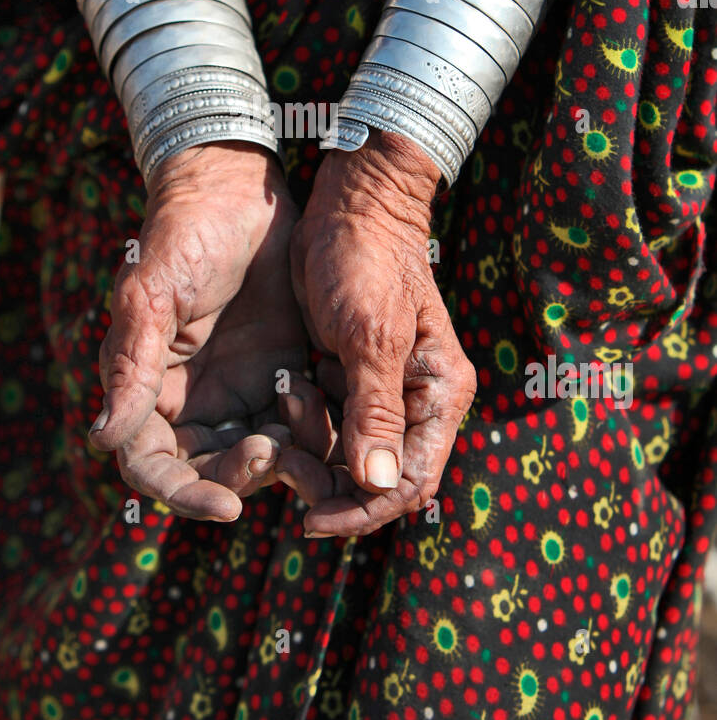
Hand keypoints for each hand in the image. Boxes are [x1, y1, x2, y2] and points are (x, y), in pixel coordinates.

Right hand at [92, 143, 305, 520]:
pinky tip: (325, 402)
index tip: (227, 505)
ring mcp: (240, 392)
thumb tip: (102, 438)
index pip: (154, 467)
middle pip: (212, 471)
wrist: (239, 189)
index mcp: (148, 391)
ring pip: (262, 456)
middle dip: (243, 476)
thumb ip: (131, 365)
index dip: (185, 495)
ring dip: (286, 462)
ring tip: (310, 438)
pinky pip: (301, 424)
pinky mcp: (284, 375)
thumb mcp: (151, 295)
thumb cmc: (181, 235)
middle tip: (274, 452)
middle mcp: (193, 402)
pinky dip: (314, 429)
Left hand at [283, 131, 475, 536]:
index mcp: (438, 395)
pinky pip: (328, 419)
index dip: (362, 510)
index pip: (408, 482)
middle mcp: (417, 399)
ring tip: (287, 401)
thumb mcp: (369, 335)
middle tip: (281, 461)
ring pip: (346, 452)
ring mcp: (384, 387)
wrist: (350, 202)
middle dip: (329, 479)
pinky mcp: (351, 372)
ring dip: (312, 444)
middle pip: (376, 476)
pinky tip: (289, 386)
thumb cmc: (367, 259)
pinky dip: (305, 416)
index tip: (310, 517)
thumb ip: (374, 411)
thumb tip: (378, 486)